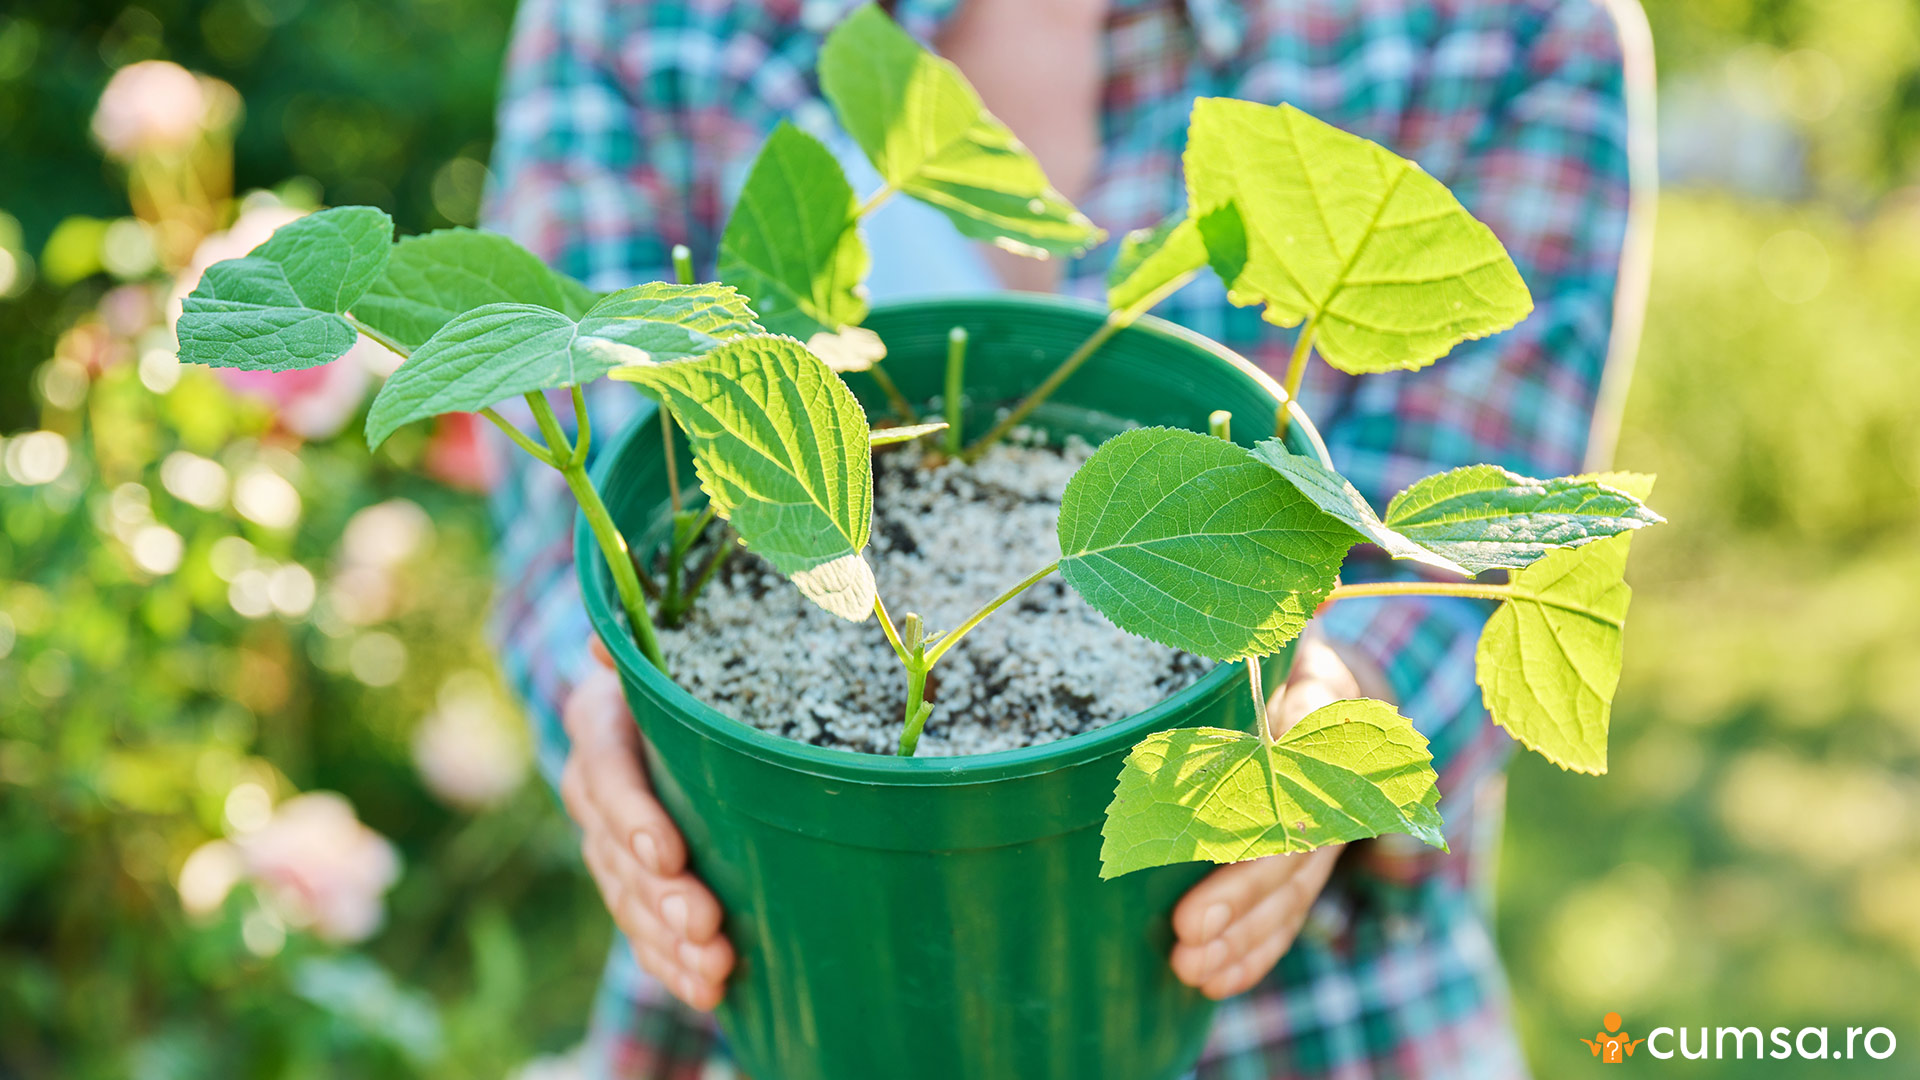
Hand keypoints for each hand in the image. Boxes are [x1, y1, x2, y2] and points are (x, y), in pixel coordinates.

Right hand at [560, 637, 731, 1009]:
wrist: (674, 705)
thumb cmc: (693, 668)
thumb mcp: (683, 646)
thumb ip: (658, 644)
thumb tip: (610, 639)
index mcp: (601, 720)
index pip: (604, 767)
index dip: (631, 814)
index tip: (667, 853)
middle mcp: (593, 784)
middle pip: (615, 848)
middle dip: (659, 894)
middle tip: (706, 922)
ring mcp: (607, 841)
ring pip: (627, 898)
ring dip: (668, 940)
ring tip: (717, 968)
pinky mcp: (631, 882)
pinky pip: (641, 930)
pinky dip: (671, 963)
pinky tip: (709, 989)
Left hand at [1169, 626, 1370, 999]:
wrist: (1327, 677)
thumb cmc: (1277, 644)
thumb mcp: (1277, 618)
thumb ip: (1278, 610)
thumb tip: (1290, 591)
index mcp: (1331, 708)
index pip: (1314, 757)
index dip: (1281, 796)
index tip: (1235, 824)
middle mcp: (1339, 775)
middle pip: (1298, 842)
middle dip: (1243, 890)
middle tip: (1186, 928)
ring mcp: (1329, 826)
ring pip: (1294, 890)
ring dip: (1244, 935)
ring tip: (1188, 967)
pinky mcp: (1308, 862)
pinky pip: (1289, 914)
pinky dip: (1255, 951)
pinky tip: (1213, 982)